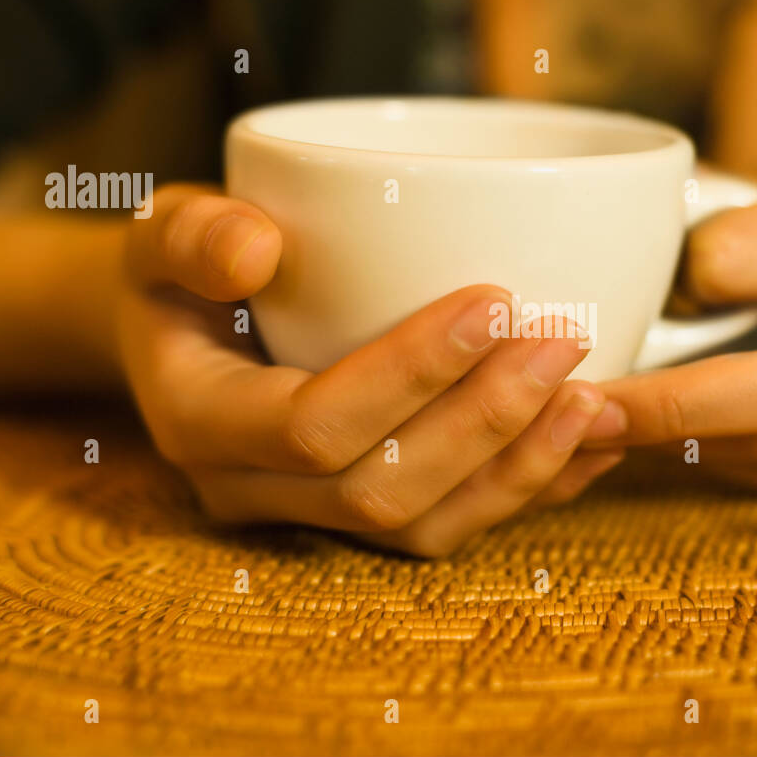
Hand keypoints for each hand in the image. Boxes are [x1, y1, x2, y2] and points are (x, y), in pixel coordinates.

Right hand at [117, 184, 626, 555]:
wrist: (189, 333)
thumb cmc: (182, 272)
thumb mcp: (159, 230)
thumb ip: (189, 233)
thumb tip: (253, 250)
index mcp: (201, 423)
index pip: (314, 425)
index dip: (410, 374)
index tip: (494, 301)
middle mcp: (254, 492)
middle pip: (383, 490)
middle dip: (484, 422)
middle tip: (564, 339)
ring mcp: (312, 516)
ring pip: (427, 527)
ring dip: (520, 469)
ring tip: (598, 399)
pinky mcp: (366, 516)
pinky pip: (452, 524)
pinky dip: (530, 488)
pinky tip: (595, 441)